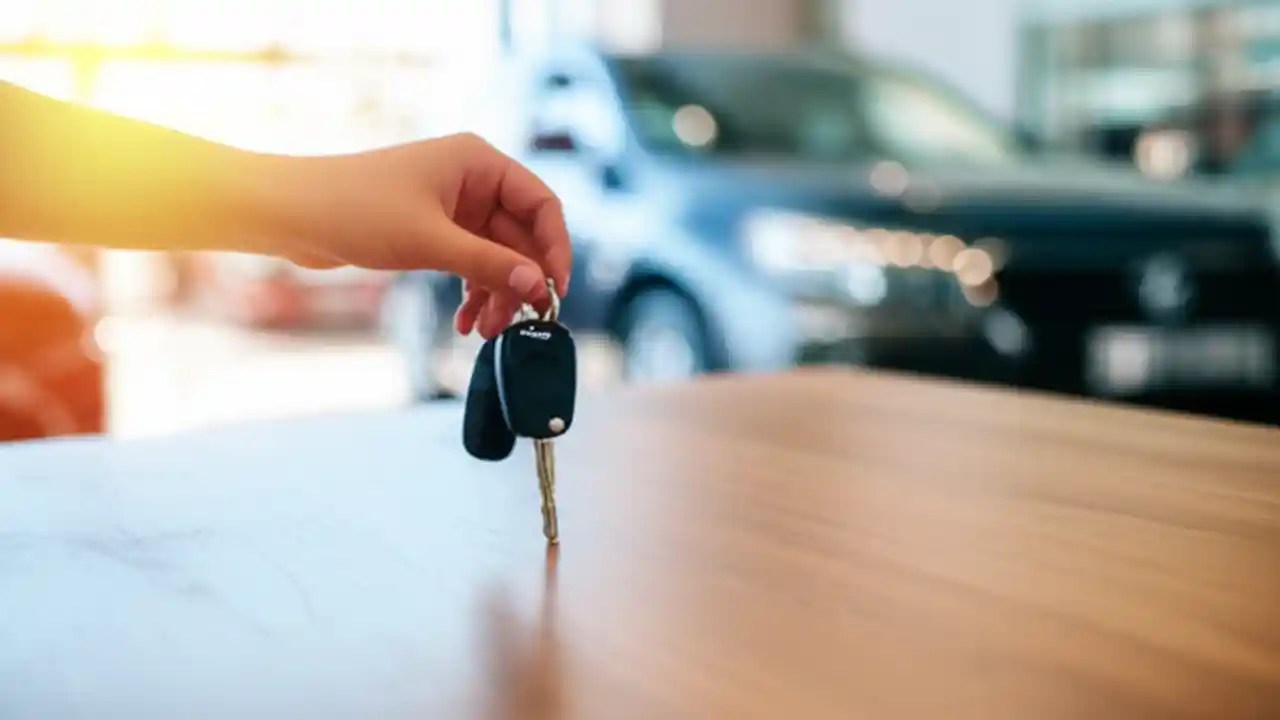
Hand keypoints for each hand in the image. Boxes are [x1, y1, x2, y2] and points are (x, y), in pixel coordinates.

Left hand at [268, 133, 570, 338]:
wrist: (292, 214)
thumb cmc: (355, 210)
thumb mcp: (430, 242)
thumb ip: (489, 265)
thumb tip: (538, 287)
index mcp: (478, 162)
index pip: (541, 204)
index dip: (554, 249)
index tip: (554, 292)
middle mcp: (472, 180)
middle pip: (520, 236)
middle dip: (519, 282)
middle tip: (516, 325)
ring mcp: (454, 206)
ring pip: (496, 255)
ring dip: (496, 294)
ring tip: (485, 332)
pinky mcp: (434, 229)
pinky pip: (471, 263)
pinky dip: (473, 291)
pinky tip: (467, 322)